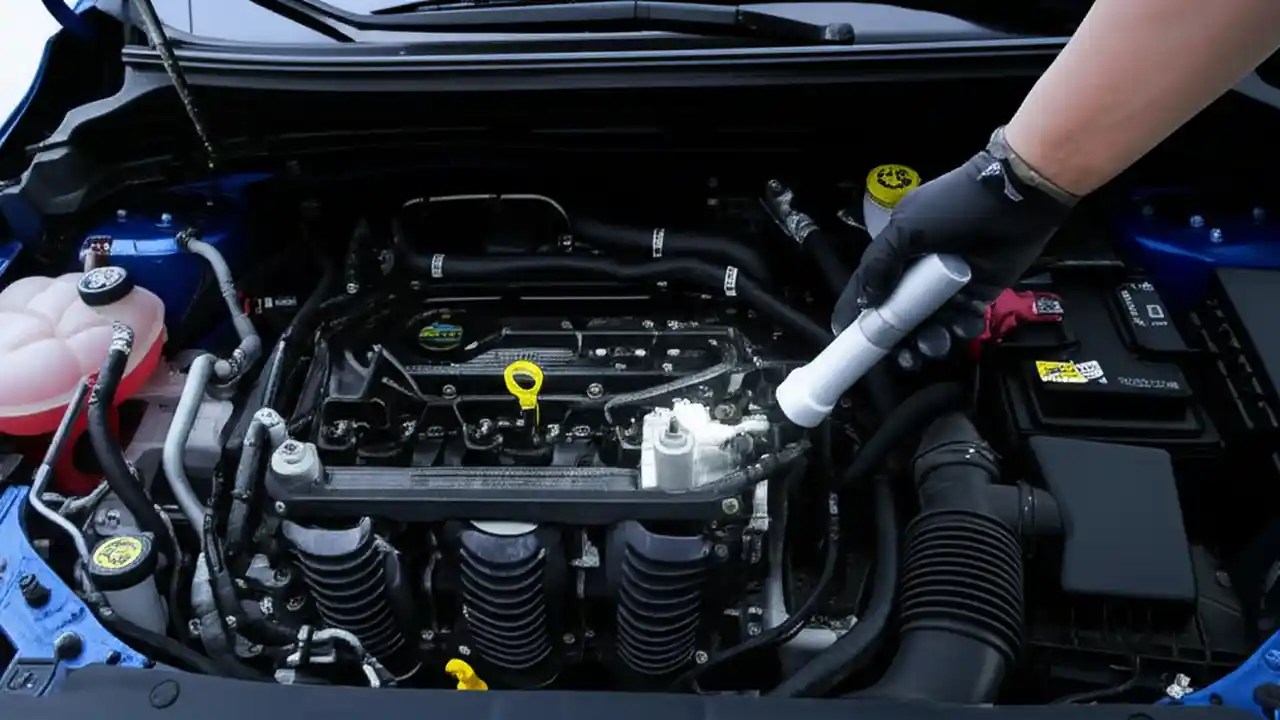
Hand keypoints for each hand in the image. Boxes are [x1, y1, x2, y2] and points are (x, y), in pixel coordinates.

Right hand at [833, 129, 1077, 340]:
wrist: (1012, 202)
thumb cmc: (954, 208)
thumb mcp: (906, 228)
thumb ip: (879, 264)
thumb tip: (864, 303)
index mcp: (897, 255)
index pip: (871, 289)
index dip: (859, 315)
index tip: (851, 342)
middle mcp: (919, 275)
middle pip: (901, 318)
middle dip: (901, 341)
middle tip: (905, 358)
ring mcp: (948, 288)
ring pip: (932, 325)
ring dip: (931, 340)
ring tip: (935, 344)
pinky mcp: (977, 296)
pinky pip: (963, 322)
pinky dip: (961, 329)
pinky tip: (963, 325)